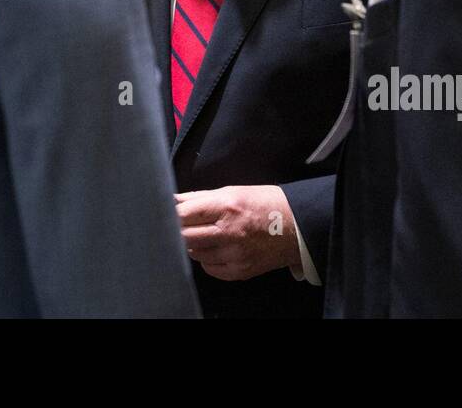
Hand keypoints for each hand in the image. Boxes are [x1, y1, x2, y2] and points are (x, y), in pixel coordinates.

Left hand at [176, 184, 300, 280]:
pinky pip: (209, 268)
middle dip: (178, 230)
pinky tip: (216, 247)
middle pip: (185, 236)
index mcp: (227, 206)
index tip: (164, 212)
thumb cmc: (264, 204)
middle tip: (179, 225)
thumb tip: (172, 200)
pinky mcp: (240, 271)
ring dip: (192, 244)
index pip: (184, 214)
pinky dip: (206, 258)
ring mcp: (235, 254)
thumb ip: (199, 197)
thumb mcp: (232, 191)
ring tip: (204, 233)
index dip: (170, 213)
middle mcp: (230, 232)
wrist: (296, 227)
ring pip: (194, 253)